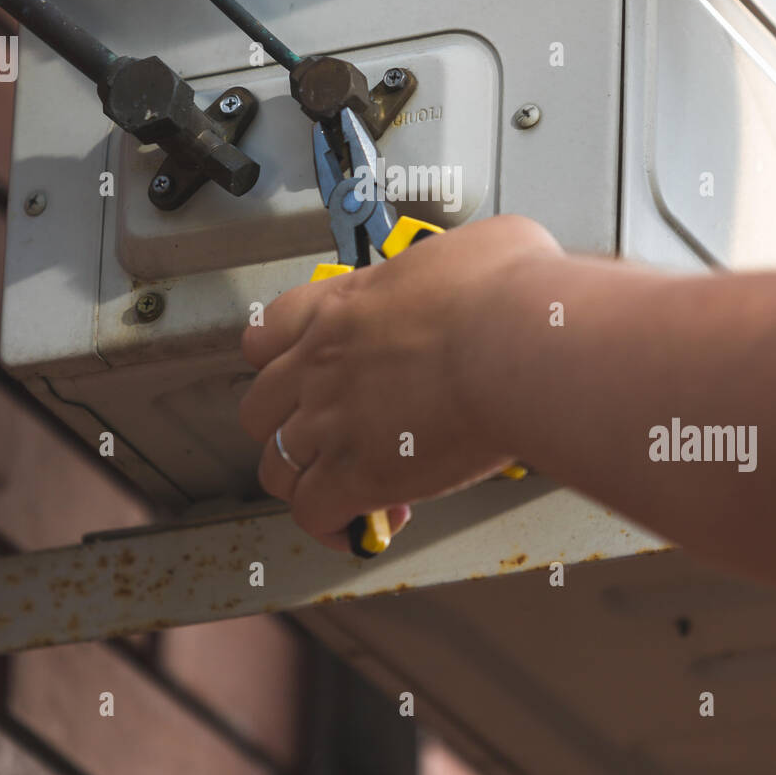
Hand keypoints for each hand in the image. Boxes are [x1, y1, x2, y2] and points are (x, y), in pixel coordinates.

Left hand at [239, 215, 561, 551]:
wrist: (515, 342)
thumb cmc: (507, 293)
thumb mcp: (478, 249)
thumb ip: (458, 268)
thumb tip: (490, 269)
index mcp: (340, 306)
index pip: (266, 336)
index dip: (281, 363)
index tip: (306, 376)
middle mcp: (320, 363)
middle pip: (260, 409)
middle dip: (290, 429)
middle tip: (332, 438)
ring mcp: (330, 422)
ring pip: (277, 468)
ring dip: (308, 482)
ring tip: (346, 491)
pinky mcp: (356, 475)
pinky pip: (313, 514)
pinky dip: (333, 525)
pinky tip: (365, 524)